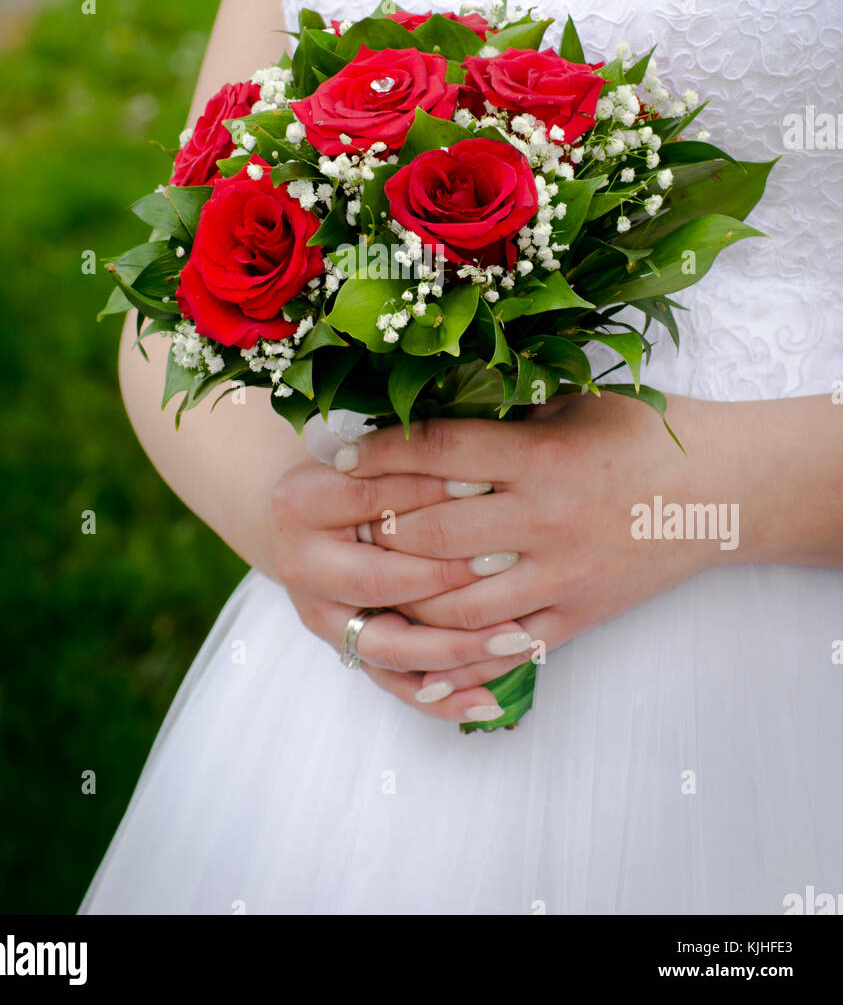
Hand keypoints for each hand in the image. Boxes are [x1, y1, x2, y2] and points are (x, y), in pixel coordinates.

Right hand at [269, 458, 537, 721]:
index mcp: (301, 503)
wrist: (313, 513)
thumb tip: (481, 473)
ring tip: (515, 639)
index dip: (429, 491)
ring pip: (391, 647)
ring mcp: (323, 617)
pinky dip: (443, 697)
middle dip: (447, 577)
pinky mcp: (345, 650)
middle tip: (509, 565)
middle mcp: (301, 565)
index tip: (488, 485)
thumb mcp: (377, 450)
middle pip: (380, 581)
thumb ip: (414, 454)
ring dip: (457, 648)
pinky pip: (396, 684)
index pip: (372, 498)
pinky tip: (489, 700)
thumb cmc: (361, 467)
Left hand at [337, 391, 752, 700]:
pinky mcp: (579, 614)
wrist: (722, 491)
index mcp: (541, 455)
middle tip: (338, 523)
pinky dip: (463, 658)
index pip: (438, 451)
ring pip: (461, 604)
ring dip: (407, 598)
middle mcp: (544, 518)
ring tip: (369, 586)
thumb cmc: (647, 434)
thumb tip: (431, 403)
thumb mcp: (577, 402)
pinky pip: (511, 647)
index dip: (380, 451)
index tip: (341, 451)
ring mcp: (561, 574)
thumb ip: (509, 410)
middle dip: (378, 528)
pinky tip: (424, 658)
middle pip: (434, 532)